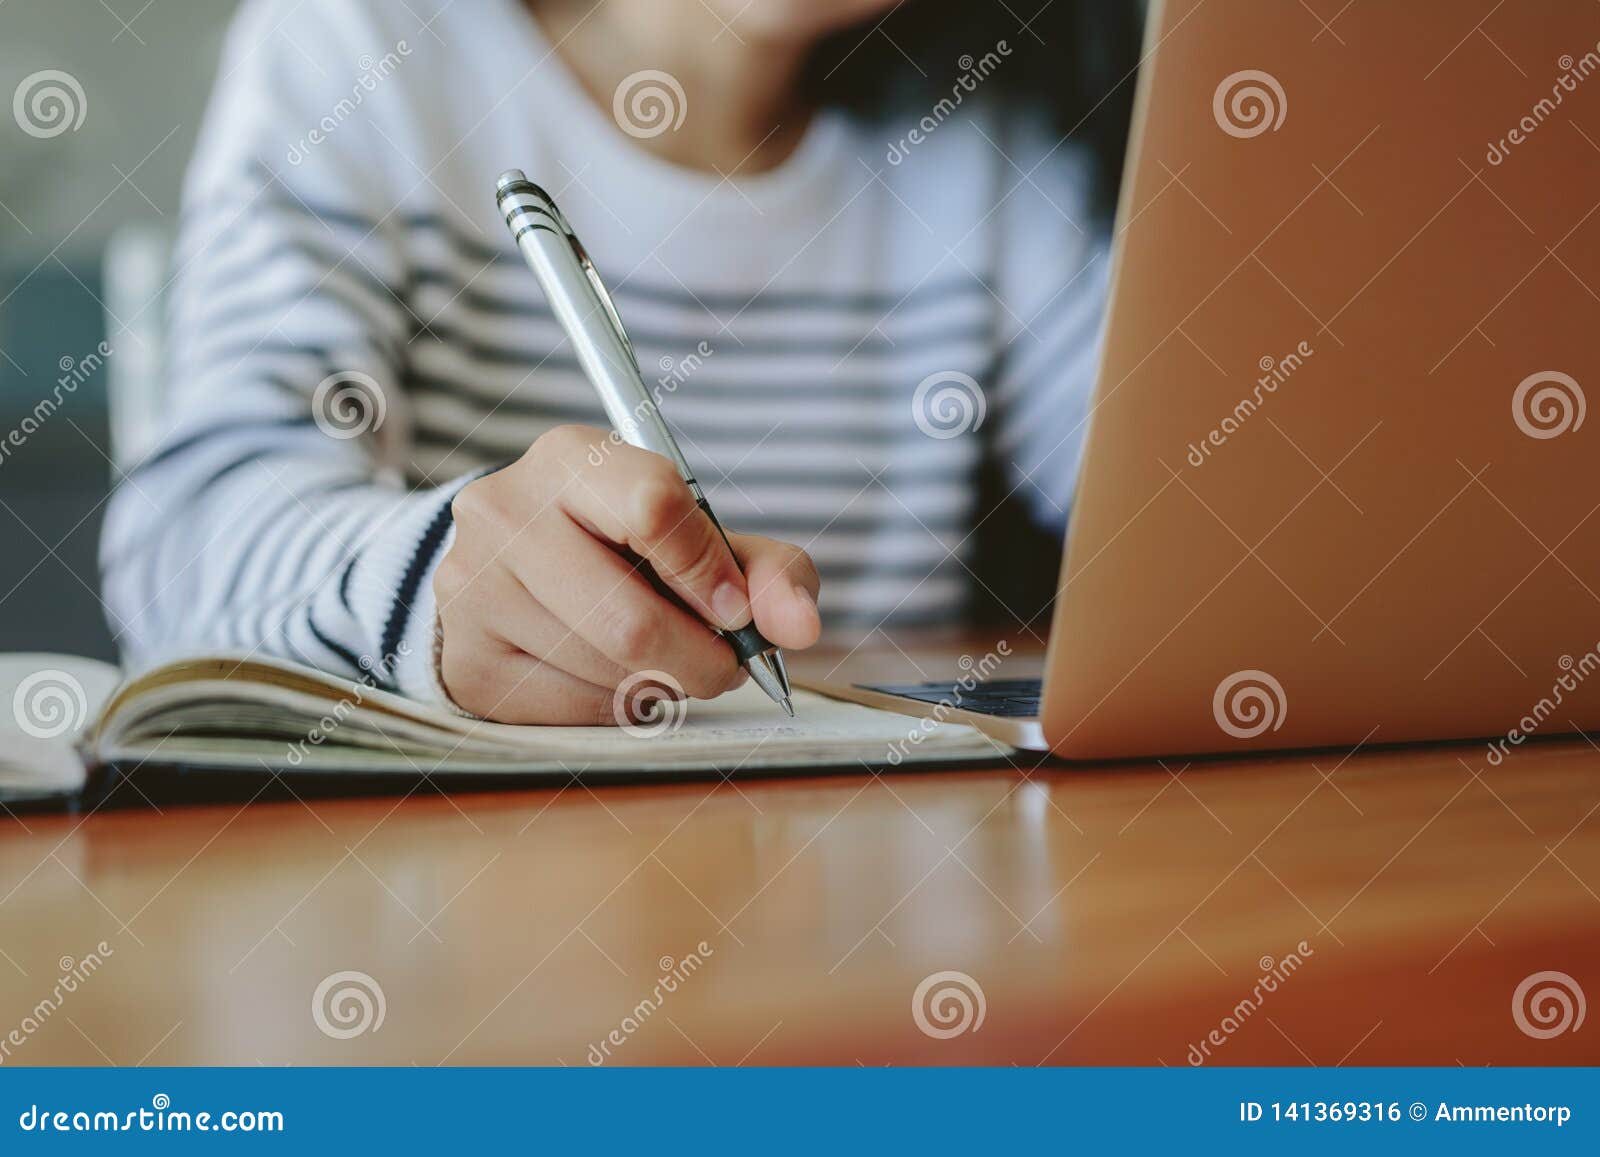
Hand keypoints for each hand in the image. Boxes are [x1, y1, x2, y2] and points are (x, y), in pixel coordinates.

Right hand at [434, 425, 821, 722]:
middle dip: (700, 659)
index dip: (709, 573)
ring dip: (664, 685)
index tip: (734, 610)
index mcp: (571, 459)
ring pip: (606, 673)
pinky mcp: (467, 662)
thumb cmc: (629, 547)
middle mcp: (505, 513)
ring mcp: (473, 590)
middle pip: (630, 620)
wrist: (519, 572)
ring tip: (666, 661)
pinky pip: (574, 712)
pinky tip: (617, 679)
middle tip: (721, 664)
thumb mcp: (706, 537)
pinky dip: (620, 709)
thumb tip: (798, 628)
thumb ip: (769, 571)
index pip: (654, 508)